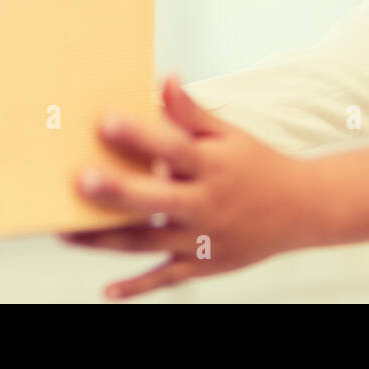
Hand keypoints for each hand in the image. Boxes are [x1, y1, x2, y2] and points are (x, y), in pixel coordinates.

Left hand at [62, 75, 321, 299]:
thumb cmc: (258, 164)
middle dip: (117, 192)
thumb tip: (165, 79)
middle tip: (80, 181)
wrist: (303, 209)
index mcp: (214, 165)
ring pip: (147, 242)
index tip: (105, 121)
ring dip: (105, 240)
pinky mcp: (204, 265)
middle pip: (155, 200)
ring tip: (65, 232)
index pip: (173, 148)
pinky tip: (107, 289)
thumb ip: (191, 113)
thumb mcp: (230, 134)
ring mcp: (204, 238)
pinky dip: (136, 287)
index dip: (140, 134)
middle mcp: (208, 203)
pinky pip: (165, 278)